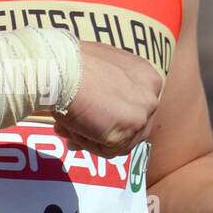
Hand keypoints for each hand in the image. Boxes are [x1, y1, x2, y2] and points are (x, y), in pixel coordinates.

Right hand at [52, 41, 162, 159]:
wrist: (61, 68)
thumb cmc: (72, 62)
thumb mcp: (101, 66)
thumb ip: (110, 85)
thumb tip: (98, 108)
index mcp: (147, 77)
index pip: (133, 106)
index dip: (108, 115)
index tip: (87, 117)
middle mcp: (150, 97)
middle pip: (128, 127)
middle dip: (99, 130)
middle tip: (72, 129)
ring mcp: (141, 118)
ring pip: (118, 141)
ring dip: (89, 137)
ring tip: (63, 127)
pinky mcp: (125, 135)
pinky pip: (106, 150)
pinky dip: (85, 143)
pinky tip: (68, 128)